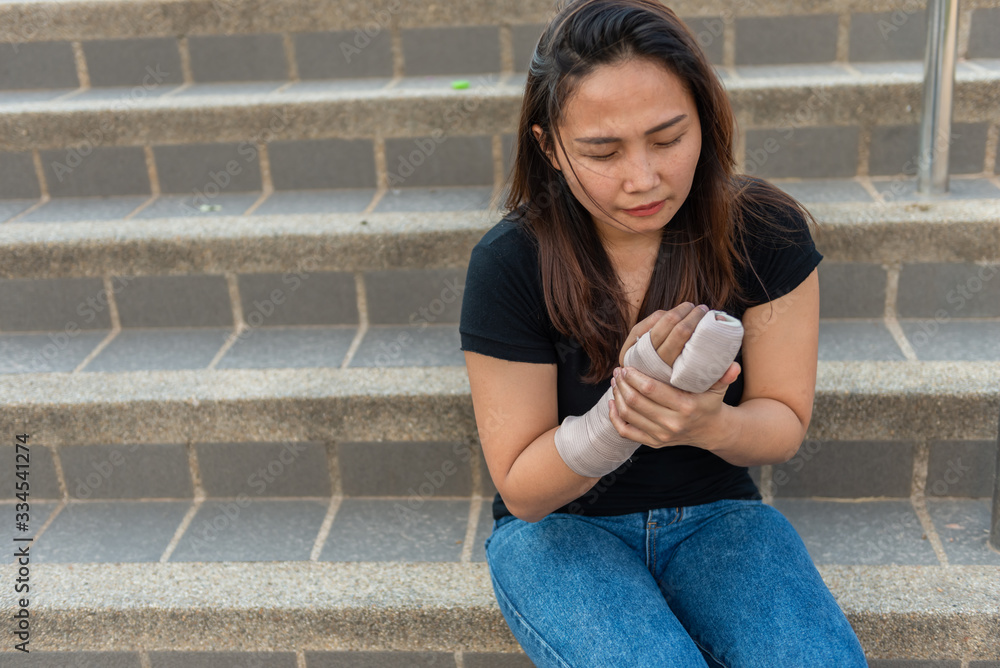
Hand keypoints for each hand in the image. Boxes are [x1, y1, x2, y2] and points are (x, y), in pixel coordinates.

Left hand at [610, 302, 740, 448]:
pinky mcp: (653, 443)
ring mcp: (661, 436)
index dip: (634, 376)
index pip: (651, 389)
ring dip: (618, 396)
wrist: (712, 432)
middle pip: (636, 401)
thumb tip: (734, 366)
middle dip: (623, 384)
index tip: (627, 366)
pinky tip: (612, 402)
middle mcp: (672, 424)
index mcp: (685, 407)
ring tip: (616, 382)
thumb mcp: (718, 388)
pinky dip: (615, 418)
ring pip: (628, 415)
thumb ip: (724, 375)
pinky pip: (626, 432)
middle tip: (618, 371)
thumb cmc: (710, 402)